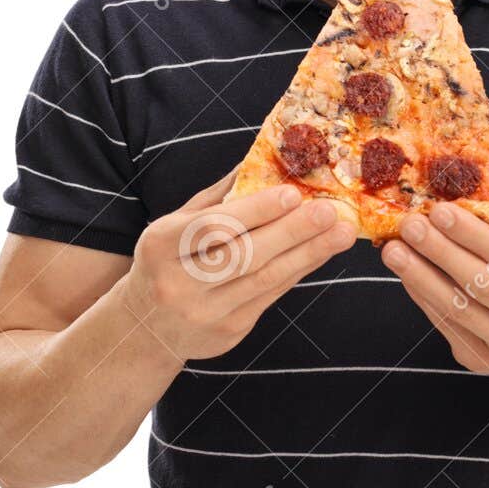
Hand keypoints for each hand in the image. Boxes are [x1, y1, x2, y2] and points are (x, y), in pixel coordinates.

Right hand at [121, 170, 354, 360]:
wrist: (147, 328)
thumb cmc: (168, 259)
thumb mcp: (178, 222)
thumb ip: (219, 196)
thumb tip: (263, 156)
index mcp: (161, 245)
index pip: (212, 226)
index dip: (255, 210)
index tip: (293, 193)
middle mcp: (179, 282)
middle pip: (243, 255)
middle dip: (291, 232)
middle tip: (329, 211)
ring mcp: (205, 311)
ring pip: (264, 279)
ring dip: (308, 254)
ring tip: (341, 232)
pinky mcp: (229, 332)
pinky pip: (271, 296)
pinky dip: (298, 271)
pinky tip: (321, 252)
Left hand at [380, 202, 488, 374]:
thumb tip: (448, 206)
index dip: (473, 234)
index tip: (439, 210)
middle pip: (482, 284)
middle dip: (441, 252)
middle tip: (409, 225)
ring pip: (459, 308)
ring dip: (421, 276)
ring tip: (393, 250)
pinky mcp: (481, 360)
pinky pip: (445, 324)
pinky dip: (422, 295)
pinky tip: (406, 273)